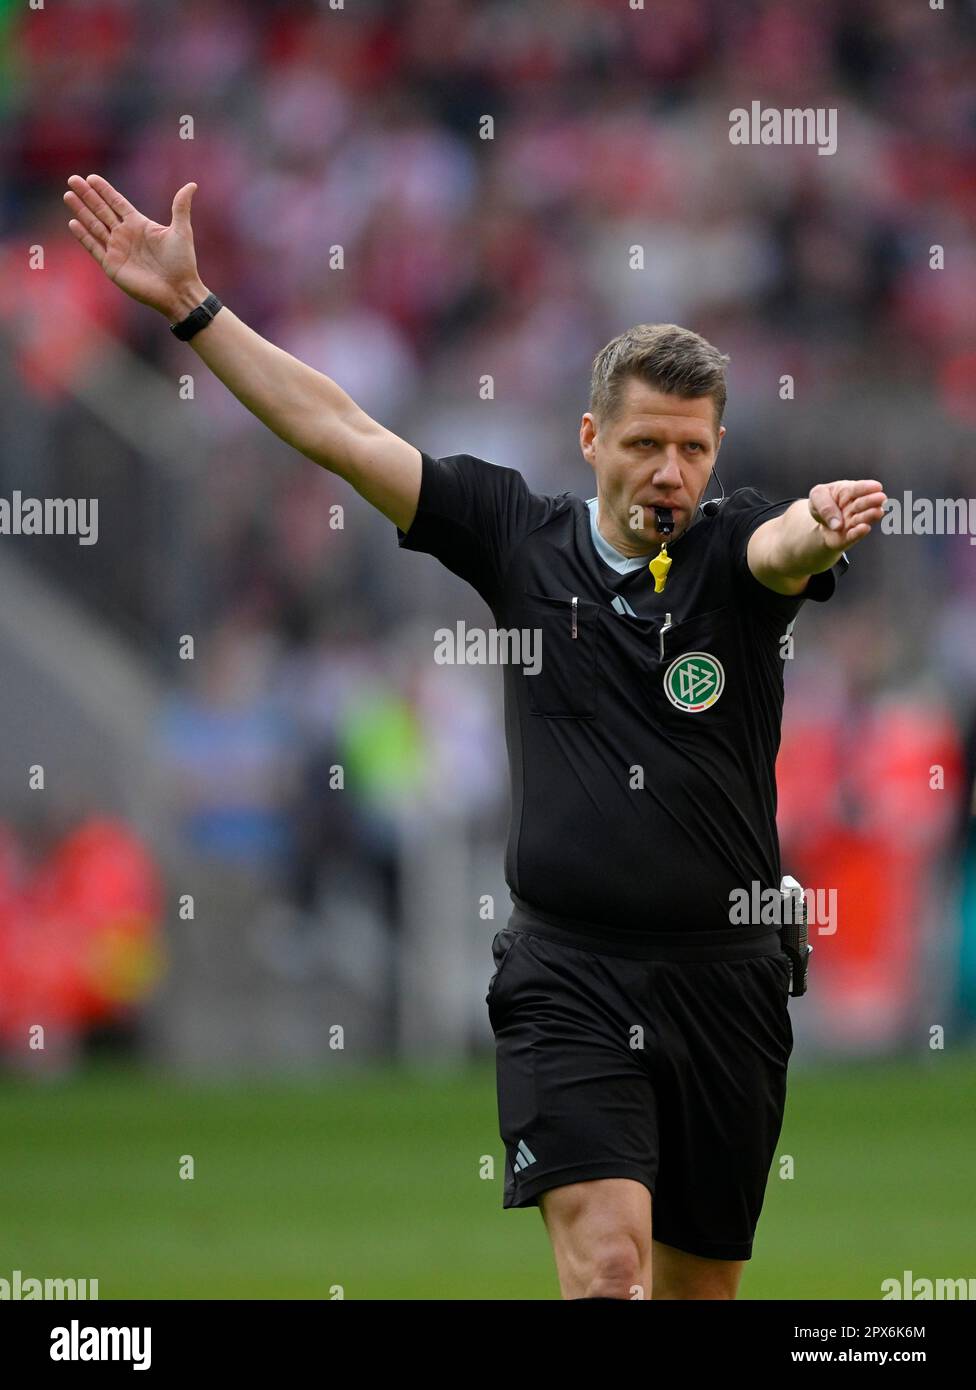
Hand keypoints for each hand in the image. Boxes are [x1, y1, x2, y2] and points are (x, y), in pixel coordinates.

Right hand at [63, 173, 206, 320]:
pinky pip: (94, 247)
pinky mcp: (112, 266)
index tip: (91, 177)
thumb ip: (180, 207)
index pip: (117, 203)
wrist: (178, 291)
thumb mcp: (181, 231)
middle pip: (102, 210)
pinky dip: (83, 236)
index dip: (104, 191)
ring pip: (94, 225)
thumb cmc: (182, 263)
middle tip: (73, 179)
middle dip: (87, 195)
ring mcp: (117, 250)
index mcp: (140, 225)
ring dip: (81, 211)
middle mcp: (126, 235)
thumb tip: (192, 185)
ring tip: (68, 195)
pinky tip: (73, 223)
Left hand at [808, 479, 886, 551]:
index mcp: (847, 491)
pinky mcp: (850, 536)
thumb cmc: (821, 504)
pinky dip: (859, 533)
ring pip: (863, 519)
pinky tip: (865, 528)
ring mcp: (854, 521)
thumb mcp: (817, 497)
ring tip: (878, 512)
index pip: (857, 488)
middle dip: (872, 501)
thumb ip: (825, 506)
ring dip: (870, 515)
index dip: (867, 487)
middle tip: (881, 498)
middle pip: (863, 503)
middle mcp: (855, 506)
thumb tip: (837, 524)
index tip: (877, 487)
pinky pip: (855, 535)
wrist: (819, 523)